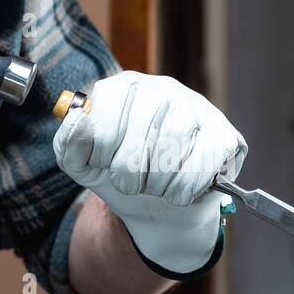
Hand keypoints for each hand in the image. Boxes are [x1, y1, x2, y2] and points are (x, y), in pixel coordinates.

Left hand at [54, 71, 247, 273]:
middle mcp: (162, 89)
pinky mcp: (223, 132)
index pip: (108, 111)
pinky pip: (204, 162)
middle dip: (129, 174)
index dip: (103, 149)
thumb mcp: (84, 165)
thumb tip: (78, 121)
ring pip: (174, 148)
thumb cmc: (120, 176)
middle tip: (129, 184)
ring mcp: (197, 108)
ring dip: (157, 184)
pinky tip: (179, 190)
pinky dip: (186, 188)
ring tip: (152, 188)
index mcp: (124, 87)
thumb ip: (69, 144)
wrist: (161, 206)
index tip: (104, 164)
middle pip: (142, 135)